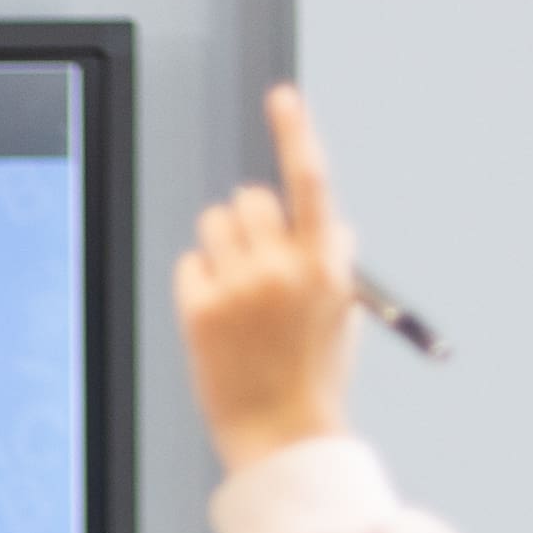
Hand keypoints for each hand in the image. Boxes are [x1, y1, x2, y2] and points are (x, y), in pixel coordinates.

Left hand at [175, 83, 362, 472]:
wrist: (281, 436)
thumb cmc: (314, 373)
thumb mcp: (340, 312)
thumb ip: (332, 258)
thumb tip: (327, 219)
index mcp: (326, 265)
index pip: (311, 181)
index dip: (296, 132)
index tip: (281, 96)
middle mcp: (284, 268)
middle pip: (250, 198)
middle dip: (249, 221)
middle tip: (255, 263)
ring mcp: (240, 287)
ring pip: (214, 224)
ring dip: (223, 247)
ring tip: (237, 295)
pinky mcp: (201, 308)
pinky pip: (191, 262)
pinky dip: (201, 281)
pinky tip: (217, 319)